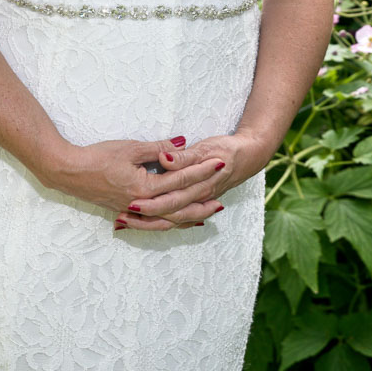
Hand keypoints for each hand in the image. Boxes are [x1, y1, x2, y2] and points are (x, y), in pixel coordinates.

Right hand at [44, 136, 224, 222]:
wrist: (68, 172)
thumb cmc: (97, 157)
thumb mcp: (130, 147)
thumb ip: (158, 148)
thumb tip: (182, 144)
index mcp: (144, 187)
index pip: (180, 179)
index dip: (201, 170)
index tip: (219, 163)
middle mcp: (142, 204)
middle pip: (179, 206)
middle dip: (202, 200)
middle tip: (222, 198)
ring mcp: (133, 211)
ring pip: (168, 220)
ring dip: (189, 217)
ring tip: (208, 214)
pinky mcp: (126, 212)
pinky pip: (154, 223)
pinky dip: (169, 222)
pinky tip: (177, 220)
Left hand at [114, 130, 273, 232]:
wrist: (251, 155)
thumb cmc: (228, 148)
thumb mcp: (206, 147)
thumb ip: (183, 156)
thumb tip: (164, 159)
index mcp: (199, 186)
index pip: (170, 198)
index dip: (149, 202)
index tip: (128, 203)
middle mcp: (198, 199)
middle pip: (167, 214)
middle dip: (143, 218)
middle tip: (120, 218)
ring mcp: (200, 203)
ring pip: (171, 220)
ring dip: (149, 223)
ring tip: (125, 223)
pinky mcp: (199, 202)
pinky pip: (180, 218)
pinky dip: (163, 222)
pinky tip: (147, 221)